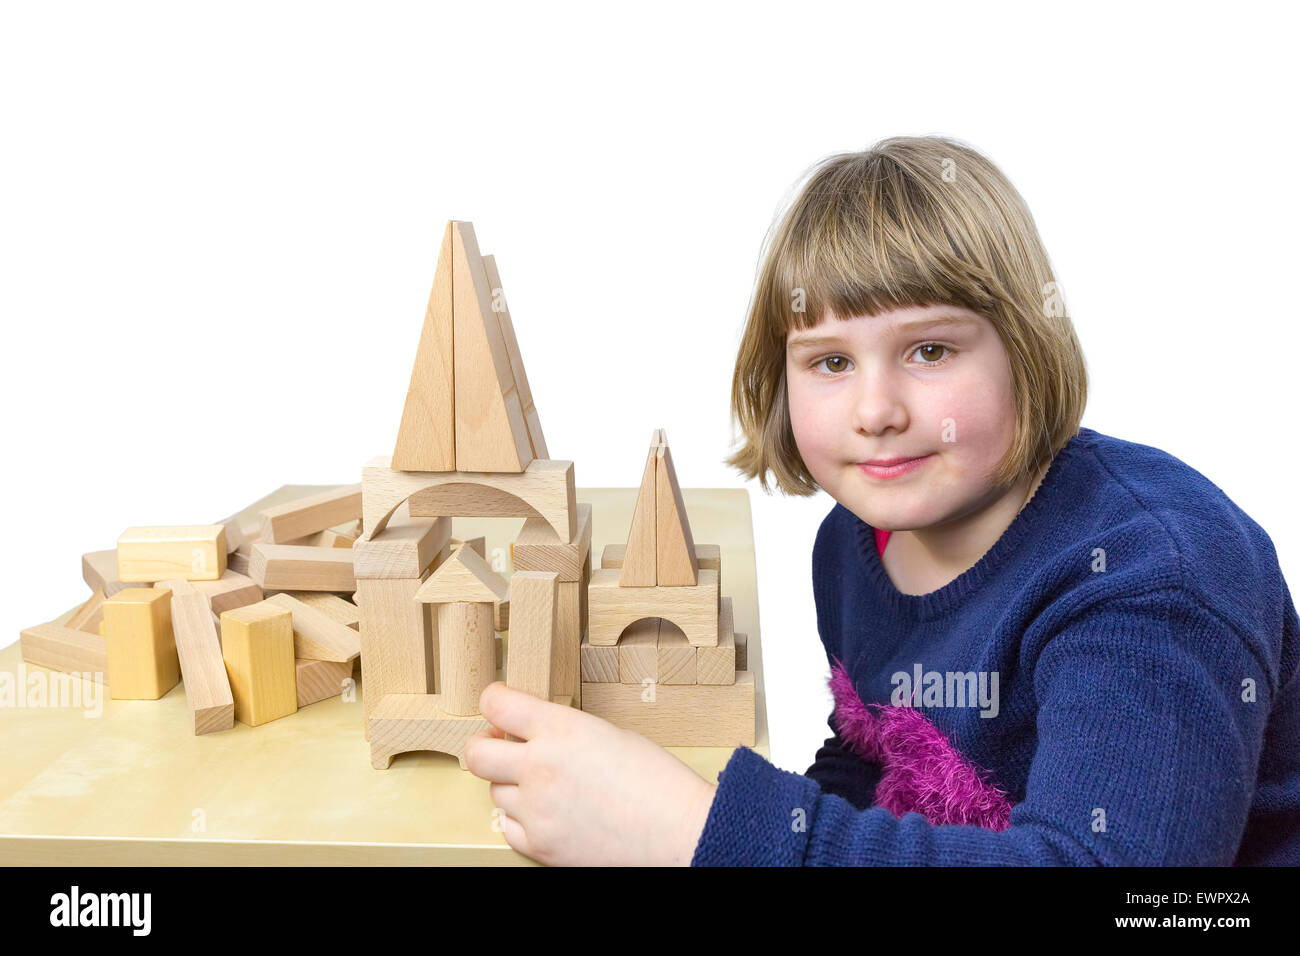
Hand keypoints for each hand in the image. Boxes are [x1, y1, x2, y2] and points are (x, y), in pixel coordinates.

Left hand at [463, 681, 717, 865]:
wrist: (681, 833)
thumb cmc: (659, 783)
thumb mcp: (610, 734)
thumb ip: (565, 731)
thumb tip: (535, 733)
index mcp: (562, 730)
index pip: (496, 704)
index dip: (492, 699)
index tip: (497, 702)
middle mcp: (541, 767)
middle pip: (477, 753)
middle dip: (485, 745)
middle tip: (501, 745)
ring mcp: (537, 810)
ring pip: (495, 792)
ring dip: (511, 784)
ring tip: (544, 784)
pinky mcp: (540, 845)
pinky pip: (508, 827)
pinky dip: (522, 818)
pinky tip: (546, 811)